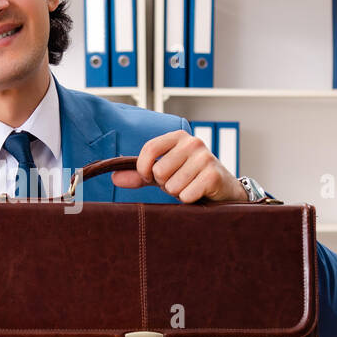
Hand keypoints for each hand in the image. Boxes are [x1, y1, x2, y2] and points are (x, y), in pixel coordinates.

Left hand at [111, 130, 247, 202]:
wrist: (223, 189)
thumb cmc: (189, 178)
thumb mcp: (163, 174)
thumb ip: (139, 175)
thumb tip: (114, 177)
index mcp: (178, 137)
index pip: (149, 149)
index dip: (143, 168)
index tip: (149, 177)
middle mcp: (193, 142)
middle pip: (159, 171)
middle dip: (165, 184)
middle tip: (179, 182)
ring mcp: (205, 157)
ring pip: (172, 185)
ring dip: (178, 192)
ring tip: (189, 187)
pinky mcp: (213, 175)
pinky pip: (186, 195)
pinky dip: (189, 200)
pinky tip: (198, 193)